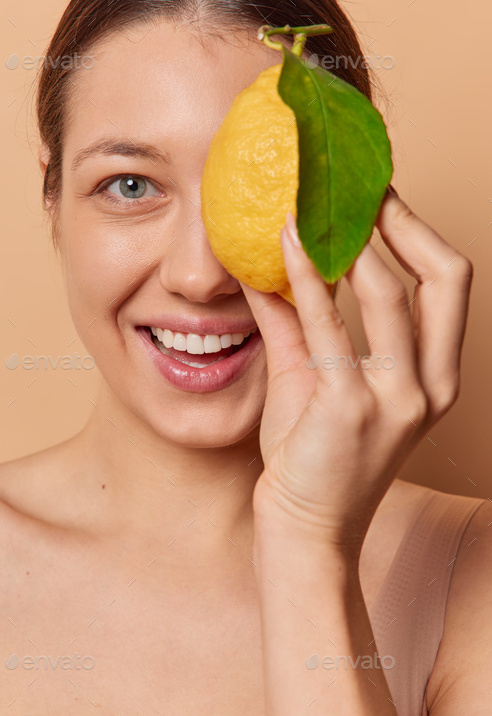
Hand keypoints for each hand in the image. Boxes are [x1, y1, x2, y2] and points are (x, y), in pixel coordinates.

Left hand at [241, 189, 472, 553]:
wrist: (304, 528)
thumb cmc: (311, 456)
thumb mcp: (311, 378)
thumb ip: (296, 319)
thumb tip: (268, 260)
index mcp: (433, 376)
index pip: (447, 286)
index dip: (419, 233)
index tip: (381, 195)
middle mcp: (429, 385)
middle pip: (446, 277)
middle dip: (407, 222)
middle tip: (363, 186)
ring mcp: (396, 398)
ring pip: (390, 291)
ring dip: (353, 237)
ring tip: (314, 202)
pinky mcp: (350, 407)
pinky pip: (330, 324)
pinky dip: (308, 276)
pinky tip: (283, 243)